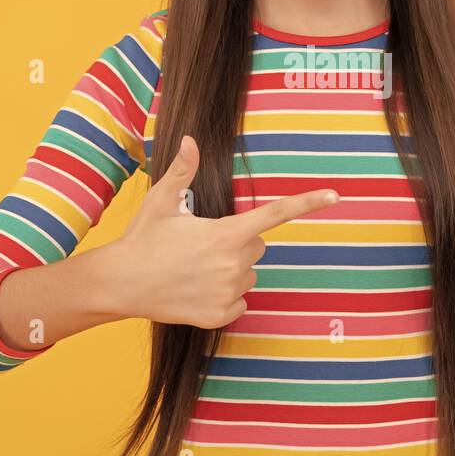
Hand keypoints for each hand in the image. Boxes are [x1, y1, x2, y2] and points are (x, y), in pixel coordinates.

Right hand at [97, 134, 338, 326]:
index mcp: (225, 234)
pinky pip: (239, 299)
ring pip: (248, 273)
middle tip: (203, 244)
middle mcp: (233, 264)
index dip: (307, 202)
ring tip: (195, 267)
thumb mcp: (162, 202)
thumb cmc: (142, 239)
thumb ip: (182, 171)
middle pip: (257, 246)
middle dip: (237, 242)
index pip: (275, 214)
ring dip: (230, 269)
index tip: (334, 195)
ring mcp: (228, 292)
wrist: (120, 285)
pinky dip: (223, 294)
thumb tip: (190, 141)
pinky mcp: (221, 314)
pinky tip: (197, 288)